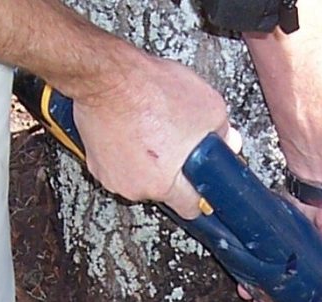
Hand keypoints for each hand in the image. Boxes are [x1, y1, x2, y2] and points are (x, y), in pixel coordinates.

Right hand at [71, 51, 240, 219]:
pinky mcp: (94, 159)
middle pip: (165, 188)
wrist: (107, 74)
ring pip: (141, 175)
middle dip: (174, 169)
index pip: (189, 207)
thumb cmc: (150, 90)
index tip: (202, 185)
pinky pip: (120, 161)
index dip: (200, 192)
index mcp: (163, 184)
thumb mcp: (208, 107)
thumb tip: (228, 141)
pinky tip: (135, 129)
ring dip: (149, 160)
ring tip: (154, 131)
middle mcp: (134, 187)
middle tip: (179, 143)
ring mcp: (110, 175)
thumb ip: (223, 132)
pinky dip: (127, 149)